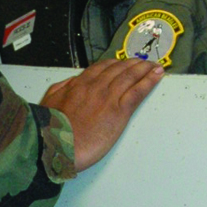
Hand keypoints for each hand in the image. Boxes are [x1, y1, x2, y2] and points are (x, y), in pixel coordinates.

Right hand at [40, 58, 163, 172]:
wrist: (57, 145)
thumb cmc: (52, 130)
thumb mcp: (50, 102)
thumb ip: (62, 89)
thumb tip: (70, 83)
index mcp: (79, 85)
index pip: (101, 68)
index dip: (115, 64)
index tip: (122, 63)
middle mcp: (95, 87)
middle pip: (118, 69)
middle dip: (132, 64)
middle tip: (143, 62)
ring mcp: (108, 98)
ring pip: (130, 76)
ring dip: (144, 68)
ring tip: (154, 65)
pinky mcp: (119, 111)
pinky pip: (137, 91)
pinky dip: (149, 81)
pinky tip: (157, 75)